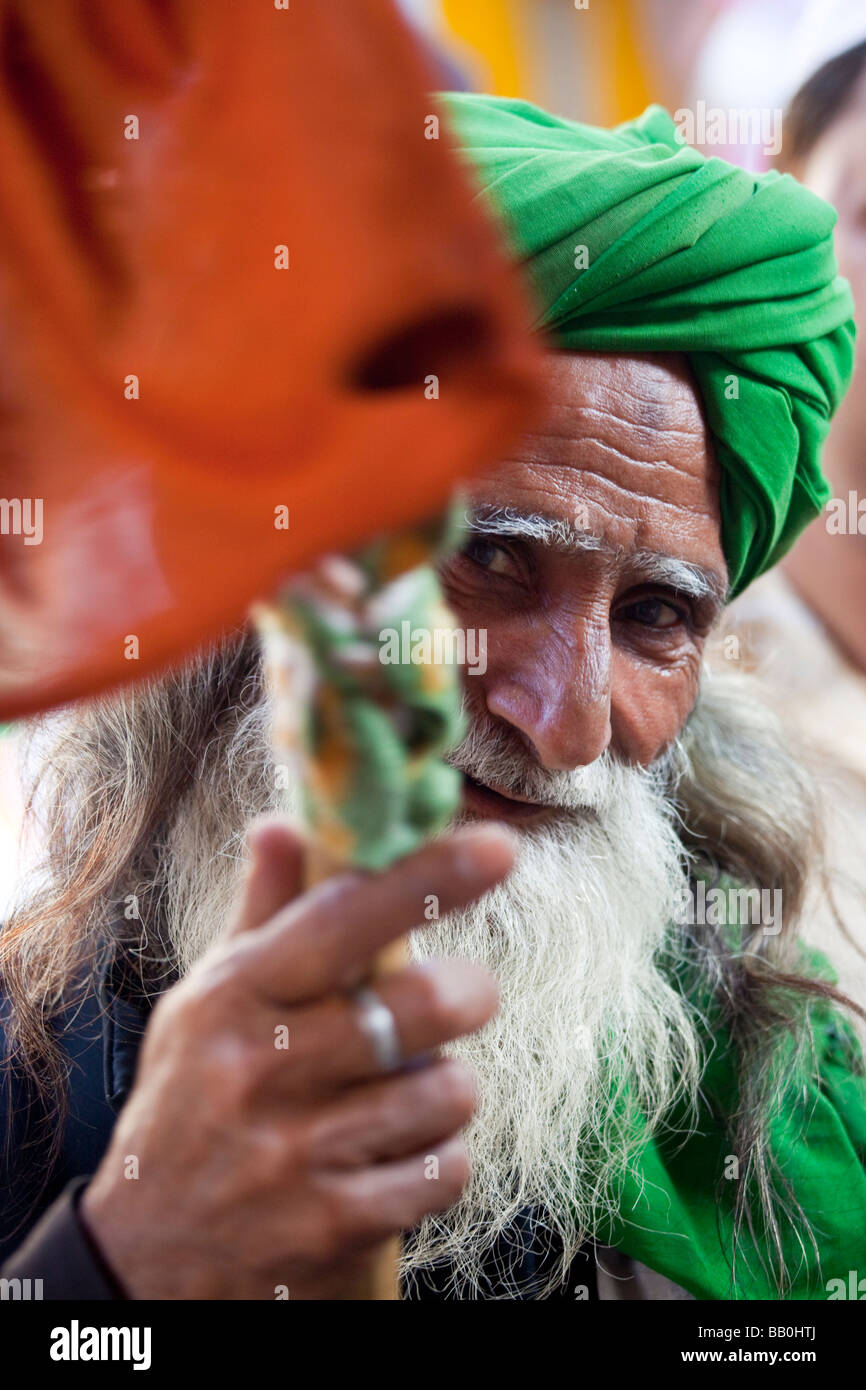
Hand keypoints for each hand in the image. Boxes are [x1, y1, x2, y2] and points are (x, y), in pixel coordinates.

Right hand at [80, 819, 513, 1298]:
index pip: (342, 917)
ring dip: (447, 1087)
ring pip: (447, 1092)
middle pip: (419, 1007)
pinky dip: (442, 1160)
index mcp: (236, 996)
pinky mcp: (333, 1224)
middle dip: (467, 992)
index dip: (428, 876)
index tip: (497, 847)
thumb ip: (260, 915)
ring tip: (407, 1091)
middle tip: (462, 993)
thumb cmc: (188, 1106)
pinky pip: (444, 1171)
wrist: (143, 1257)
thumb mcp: (206, 1004)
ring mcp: (297, 1152)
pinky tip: (400, 1154)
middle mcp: (263, 1067)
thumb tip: (284, 823)